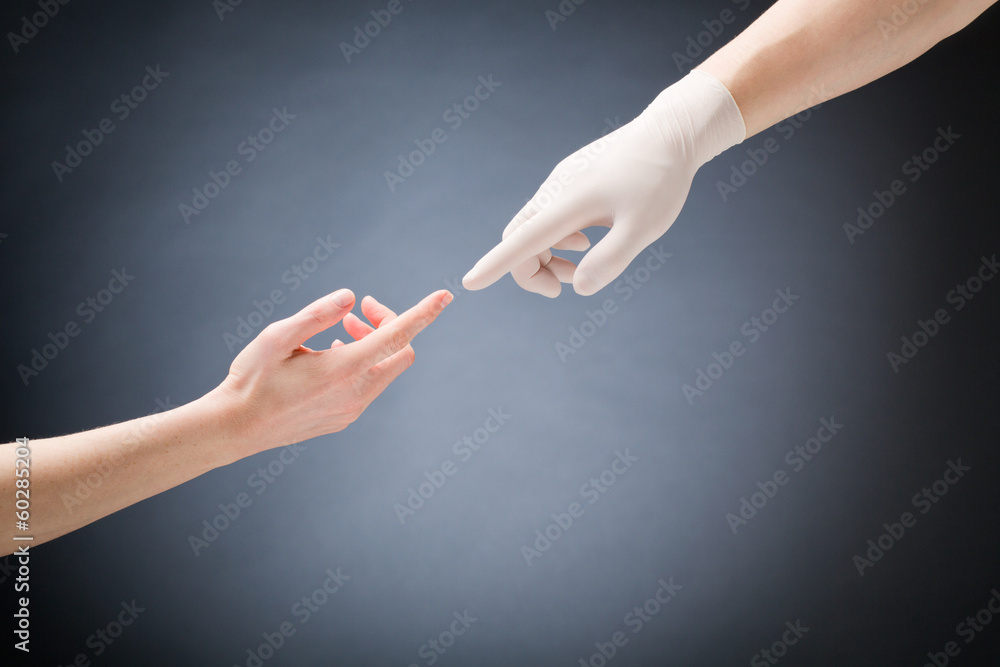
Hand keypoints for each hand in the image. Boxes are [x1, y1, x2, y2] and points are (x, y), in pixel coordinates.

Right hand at [210, 288, 451, 456]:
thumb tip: (349, 297)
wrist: (236, 427)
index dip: (424, 313)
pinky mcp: (345, 418)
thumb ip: (317, 315)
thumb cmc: (252, 378)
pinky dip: (363, 365)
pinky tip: (332, 357)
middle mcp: (356, 392)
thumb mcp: (278, 337)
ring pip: (386, 370)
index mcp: (344, 368)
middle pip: (401, 352)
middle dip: (388, 325)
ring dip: (372, 345)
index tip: (445, 296)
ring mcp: (353, 409)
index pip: (398, 335)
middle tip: (357, 313)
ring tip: (339, 334)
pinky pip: (370, 386)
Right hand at [462, 70, 745, 296]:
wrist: (670, 132)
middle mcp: (555, 191)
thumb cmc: (660, 179)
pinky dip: (556, 237)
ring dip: (545, 255)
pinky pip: (547, 214)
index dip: (494, 266)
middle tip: (564, 287)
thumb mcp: (643, 228)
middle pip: (518, 238)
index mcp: (568, 205)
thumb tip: (577, 287)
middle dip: (530, 270)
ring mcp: (559, 183)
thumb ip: (610, 260)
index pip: (521, 242)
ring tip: (581, 265)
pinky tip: (587, 239)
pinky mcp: (570, 178)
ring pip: (532, 227)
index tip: (470, 283)